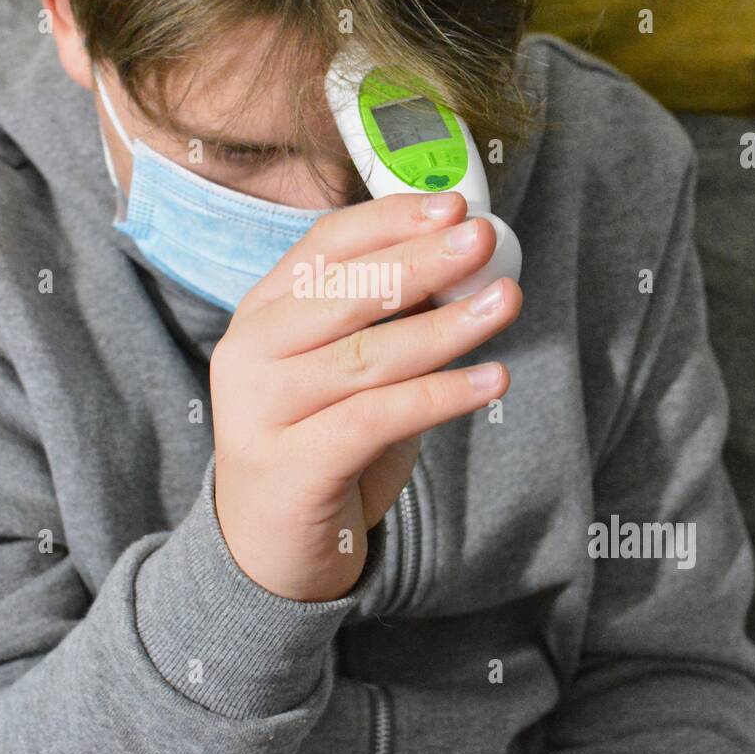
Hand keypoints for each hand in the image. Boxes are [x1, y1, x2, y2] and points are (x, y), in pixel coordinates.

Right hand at [209, 191, 521, 600]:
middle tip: (485, 239)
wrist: (264, 548)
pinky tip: (491, 380)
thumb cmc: (319, 443)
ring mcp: (260, 410)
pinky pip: (376, 418)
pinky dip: (440, 395)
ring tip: (505, 302)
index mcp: (262, 313)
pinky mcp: (289, 466)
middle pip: (345, 293)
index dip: (393, 220)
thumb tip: (466, 264)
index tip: (455, 205)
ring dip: (445, 327)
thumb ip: (387, 319)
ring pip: (366, 355)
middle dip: (422, 261)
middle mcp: (249, 353)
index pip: (326, 245)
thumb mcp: (345, 370)